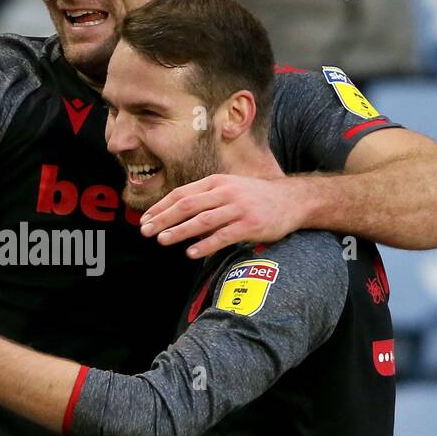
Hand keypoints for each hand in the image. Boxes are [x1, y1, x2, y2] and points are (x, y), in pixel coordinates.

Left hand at [139, 173, 306, 258]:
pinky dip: (205, 245)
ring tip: (162, 240)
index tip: (144, 220)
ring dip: (180, 231)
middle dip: (164, 219)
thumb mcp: (228, 190)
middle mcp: (225, 192)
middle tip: (146, 231)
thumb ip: (204, 200)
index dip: (161, 207)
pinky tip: (191, 253)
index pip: (181, 194)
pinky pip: (223, 236)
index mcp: (216, 182)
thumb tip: (176, 216)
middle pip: (187, 205)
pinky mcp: (250, 225)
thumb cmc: (254, 197)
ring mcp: (238, 208)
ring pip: (202, 220)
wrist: (291, 200)